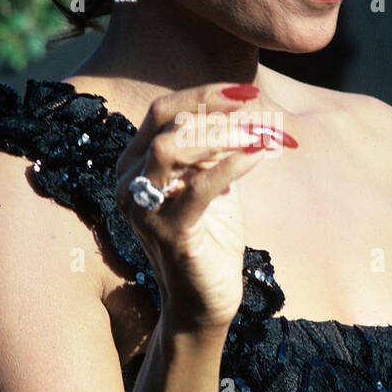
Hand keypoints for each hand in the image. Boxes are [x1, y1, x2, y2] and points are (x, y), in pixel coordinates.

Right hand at [114, 82, 297, 332]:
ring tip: (262, 133)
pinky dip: (232, 164)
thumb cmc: (210, 237)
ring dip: (223, 133)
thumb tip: (242, 106)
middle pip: (167, 121)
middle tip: (259, 108)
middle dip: (215, 107)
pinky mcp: (168, 233)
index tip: (248, 89)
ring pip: (173, 147)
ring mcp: (143, 208)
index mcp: (135, 162)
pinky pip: (198, 188)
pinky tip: (261, 153)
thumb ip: (214, 146)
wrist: (204, 302)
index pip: (164, 111)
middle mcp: (129, 181)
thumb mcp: (211, 181)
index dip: (204, 93)